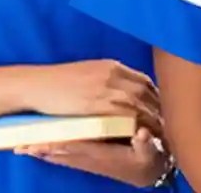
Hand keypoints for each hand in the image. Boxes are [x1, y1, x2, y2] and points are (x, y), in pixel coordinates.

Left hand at [17, 127, 170, 187]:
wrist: (148, 173)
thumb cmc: (148, 160)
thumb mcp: (150, 154)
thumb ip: (145, 144)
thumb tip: (141, 133)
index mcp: (103, 154)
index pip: (76, 147)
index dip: (58, 145)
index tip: (38, 143)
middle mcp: (91, 158)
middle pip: (61, 153)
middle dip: (40, 149)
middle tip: (19, 145)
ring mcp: (87, 159)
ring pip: (59, 155)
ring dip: (41, 150)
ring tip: (20, 145)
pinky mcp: (87, 157)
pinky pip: (64, 154)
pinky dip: (49, 151)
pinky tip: (38, 146)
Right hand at [27, 59, 162, 137]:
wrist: (35, 84)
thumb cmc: (55, 82)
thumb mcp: (86, 74)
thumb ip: (105, 80)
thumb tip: (115, 91)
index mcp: (111, 65)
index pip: (144, 80)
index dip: (156, 96)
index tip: (160, 109)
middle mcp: (113, 74)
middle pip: (147, 92)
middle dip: (158, 109)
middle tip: (165, 124)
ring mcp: (106, 89)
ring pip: (140, 105)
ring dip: (152, 119)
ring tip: (159, 133)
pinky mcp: (98, 104)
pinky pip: (125, 116)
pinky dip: (137, 125)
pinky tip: (142, 135)